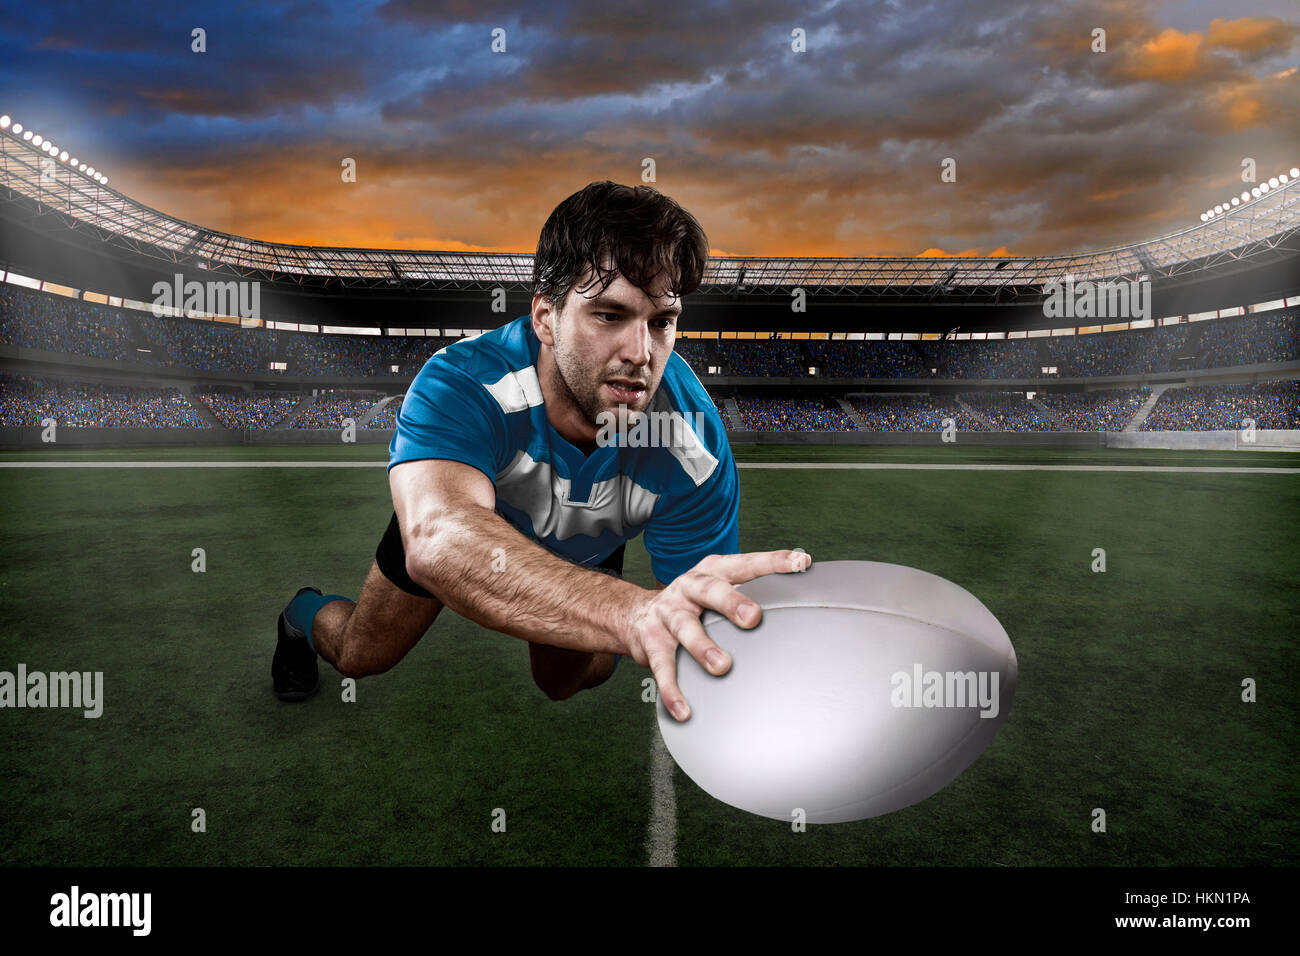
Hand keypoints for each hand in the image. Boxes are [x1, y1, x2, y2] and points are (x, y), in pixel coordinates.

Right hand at [624, 549, 811, 720]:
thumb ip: (750, 590)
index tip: (799, 563)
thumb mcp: (718, 587)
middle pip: (711, 590)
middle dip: (732, 602)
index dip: (772, 562)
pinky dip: (673, 690)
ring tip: (722, 666)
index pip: (745, 564)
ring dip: (703, 646)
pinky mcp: (651, 642)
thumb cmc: (693, 603)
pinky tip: (684, 710)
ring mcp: (668, 614)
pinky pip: (663, 667)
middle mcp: (688, 588)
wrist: (634, 615)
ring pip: (685, 628)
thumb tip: (802, 599)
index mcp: (712, 571)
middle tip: (754, 617)